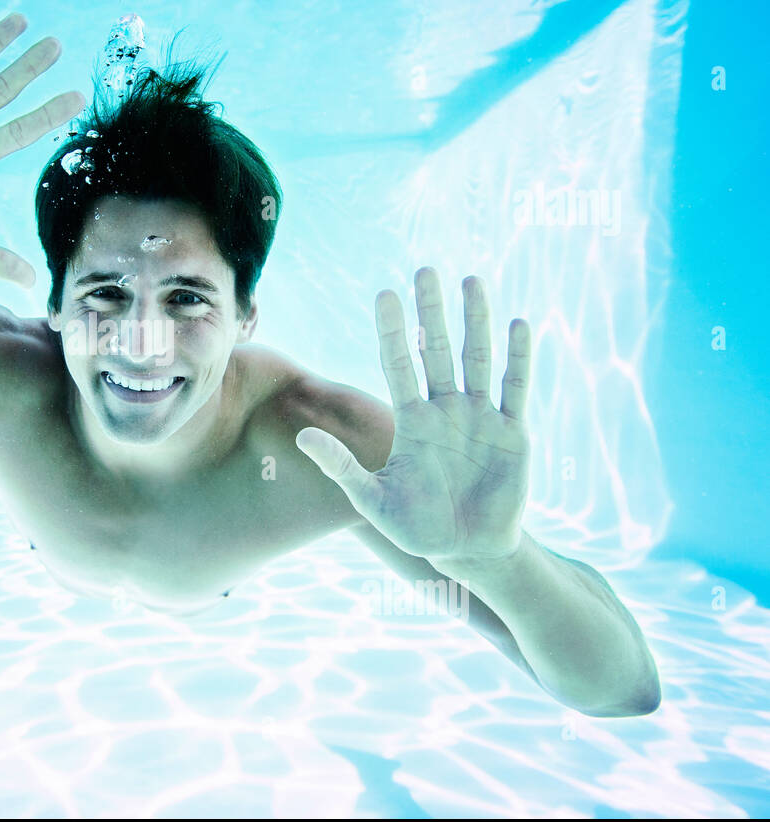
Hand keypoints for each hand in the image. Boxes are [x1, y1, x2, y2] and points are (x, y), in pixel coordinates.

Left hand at [296, 267, 531, 576]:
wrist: (468, 551)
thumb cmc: (417, 527)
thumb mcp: (373, 500)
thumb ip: (342, 467)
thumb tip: (301, 437)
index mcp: (412, 421)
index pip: (399, 363)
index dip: (393, 330)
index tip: (385, 294)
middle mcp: (446, 410)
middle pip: (437, 350)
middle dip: (432, 311)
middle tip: (426, 269)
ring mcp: (481, 417)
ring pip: (478, 357)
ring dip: (475, 320)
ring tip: (471, 280)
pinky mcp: (513, 431)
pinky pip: (516, 387)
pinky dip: (519, 358)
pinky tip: (519, 323)